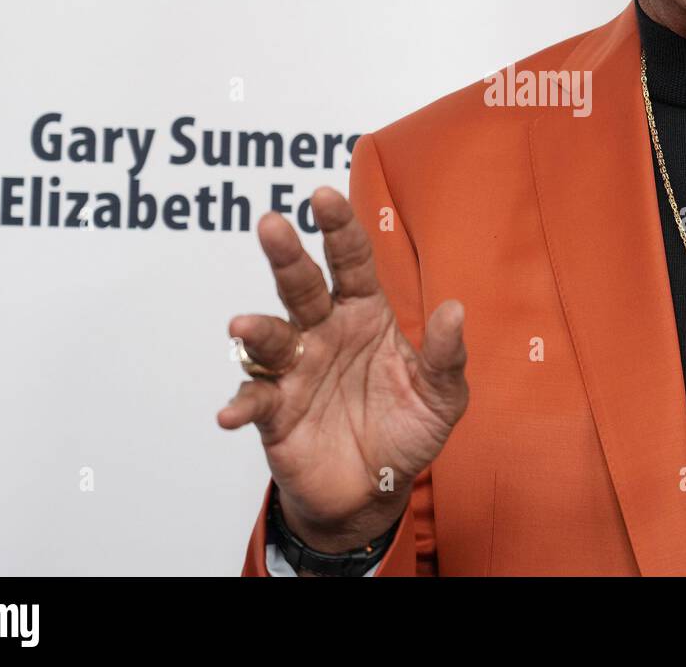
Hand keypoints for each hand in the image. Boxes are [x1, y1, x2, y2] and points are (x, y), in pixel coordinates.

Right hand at [219, 187, 467, 552]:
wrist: (375, 490)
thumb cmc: (407, 430)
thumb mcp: (442, 396)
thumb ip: (447, 356)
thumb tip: (455, 310)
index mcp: (365, 314)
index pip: (352, 262)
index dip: (339, 228)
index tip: (323, 195)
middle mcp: (325, 332)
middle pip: (303, 286)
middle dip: (287, 255)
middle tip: (272, 224)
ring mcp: (296, 370)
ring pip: (272, 338)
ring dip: (257, 330)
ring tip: (243, 325)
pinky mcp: (276, 412)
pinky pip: (255, 401)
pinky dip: (241, 405)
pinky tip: (230, 413)